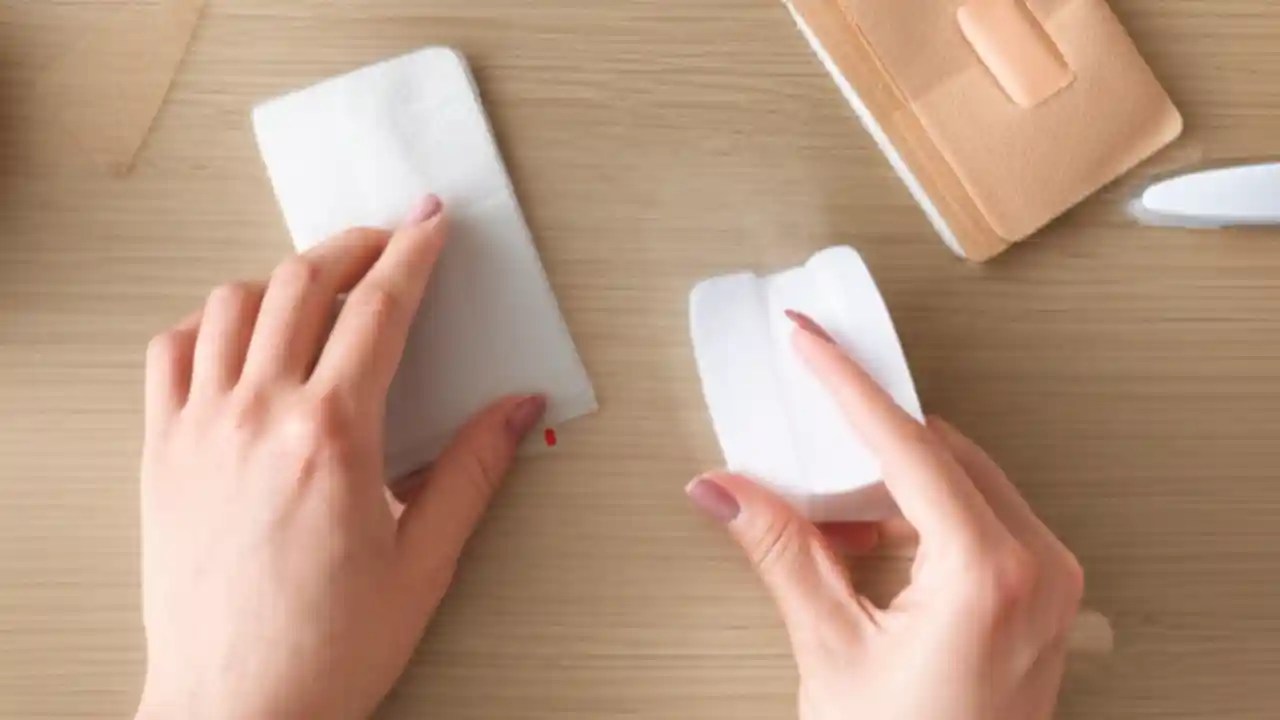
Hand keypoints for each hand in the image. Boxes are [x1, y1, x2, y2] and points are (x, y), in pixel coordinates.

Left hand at [137, 195, 546, 719]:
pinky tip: (237, 334)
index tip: (429, 224)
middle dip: (354, 245)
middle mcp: (259, 417)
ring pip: (231, 303)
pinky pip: (170, 351)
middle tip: (386, 239)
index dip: (412, 255)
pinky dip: (207, 321)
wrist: (235, 709)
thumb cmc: (327, 648)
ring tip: (318, 283)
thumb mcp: (425, 560)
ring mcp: (200, 429)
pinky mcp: (161, 452)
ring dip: (281, 275)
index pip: (380, 310)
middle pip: (303, 284)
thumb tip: (515, 407)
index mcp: (332, 438)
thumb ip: (472, 470)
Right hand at [686, 311, 1083, 719]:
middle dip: (866, 434)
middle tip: (804, 411)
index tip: (812, 343)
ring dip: (889, 480)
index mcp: (987, 575)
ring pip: (961, 483)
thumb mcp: (830, 650)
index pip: (907, 446)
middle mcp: (1035, 570)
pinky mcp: (1036, 600)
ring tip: (823, 507)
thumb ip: (780, 552)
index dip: (847, 387)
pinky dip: (916, 516)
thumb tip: (726, 490)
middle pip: (942, 454)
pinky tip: (864, 540)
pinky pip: (976, 520)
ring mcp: (1046, 586)